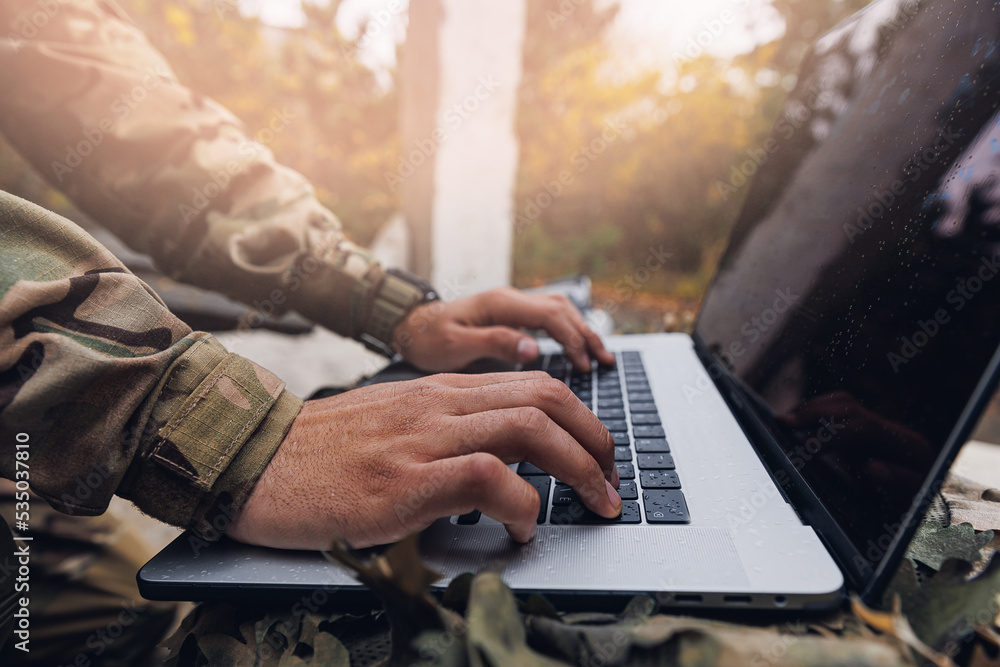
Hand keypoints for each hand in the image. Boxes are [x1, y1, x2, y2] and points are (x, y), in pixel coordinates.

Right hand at [226, 372, 620, 549]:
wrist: (255, 462)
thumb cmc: (322, 452)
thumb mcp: (392, 422)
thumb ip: (443, 429)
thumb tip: (495, 459)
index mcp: (439, 391)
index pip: (532, 386)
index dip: (580, 418)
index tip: (598, 453)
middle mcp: (439, 405)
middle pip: (545, 399)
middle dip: (595, 440)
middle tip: (612, 480)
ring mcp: (422, 439)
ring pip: (528, 428)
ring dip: (578, 470)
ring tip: (596, 504)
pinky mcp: (403, 482)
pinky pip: (487, 478)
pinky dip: (522, 503)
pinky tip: (523, 529)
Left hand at [392, 287, 614, 372]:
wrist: (408, 324)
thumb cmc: (425, 338)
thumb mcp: (453, 346)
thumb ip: (493, 343)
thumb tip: (534, 348)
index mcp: (499, 304)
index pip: (550, 316)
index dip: (573, 340)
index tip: (586, 366)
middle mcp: (509, 298)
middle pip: (562, 309)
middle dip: (586, 334)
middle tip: (604, 363)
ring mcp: (511, 304)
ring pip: (558, 309)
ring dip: (581, 329)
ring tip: (601, 356)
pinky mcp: (509, 314)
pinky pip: (548, 316)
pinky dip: (568, 329)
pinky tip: (578, 347)